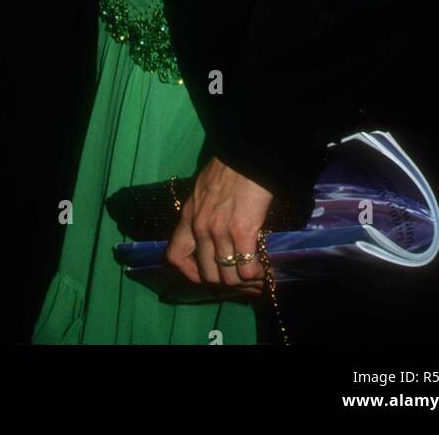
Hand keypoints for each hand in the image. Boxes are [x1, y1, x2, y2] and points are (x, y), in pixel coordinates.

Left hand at [165, 155, 270, 297]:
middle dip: (224, 282)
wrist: (245, 156)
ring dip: (243, 282)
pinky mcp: (242, 232)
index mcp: (188, 217)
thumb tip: (211, 235)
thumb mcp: (202, 191)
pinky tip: (263, 271)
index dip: (189, 273)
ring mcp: (219, 232)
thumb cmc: (227, 169)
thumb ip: (202, 214)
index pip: (175, 256)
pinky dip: (256, 275)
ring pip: (228, 276)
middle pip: (207, 274)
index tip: (205, 275)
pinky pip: (247, 268)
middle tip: (240, 280)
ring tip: (255, 279)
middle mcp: (200, 228)